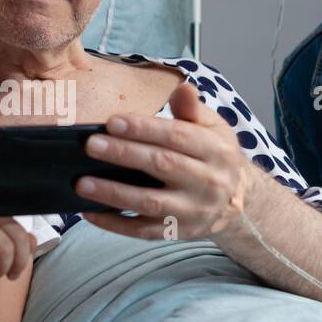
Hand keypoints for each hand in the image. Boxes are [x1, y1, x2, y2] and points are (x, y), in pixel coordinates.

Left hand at [78, 83, 252, 239]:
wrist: (238, 203)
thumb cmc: (216, 157)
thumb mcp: (214, 128)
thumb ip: (192, 109)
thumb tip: (182, 88)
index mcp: (216, 151)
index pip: (178, 136)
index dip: (144, 129)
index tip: (112, 122)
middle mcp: (208, 182)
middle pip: (163, 166)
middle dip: (124, 155)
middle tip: (91, 145)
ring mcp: (193, 211)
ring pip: (151, 203)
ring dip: (114, 193)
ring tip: (83, 183)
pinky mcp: (178, 233)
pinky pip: (144, 232)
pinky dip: (116, 225)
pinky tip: (91, 212)